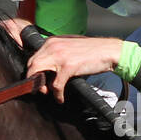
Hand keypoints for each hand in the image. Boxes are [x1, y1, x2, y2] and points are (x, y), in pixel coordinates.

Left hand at [0, 19, 122, 104]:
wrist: (108, 51)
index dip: (33, 71)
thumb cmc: (91, 51)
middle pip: (32, 64)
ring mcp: (60, 56)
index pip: (33, 57)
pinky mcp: (68, 66)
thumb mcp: (69, 46)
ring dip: (40, 86)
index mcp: (52, 41)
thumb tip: (47, 67)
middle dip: (33, 79)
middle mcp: (53, 46)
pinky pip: (56, 84)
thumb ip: (57, 53)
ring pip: (38, 72)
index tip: (37, 80)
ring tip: (48, 93)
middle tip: (41, 89)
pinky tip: (60, 98)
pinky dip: (57, 94)